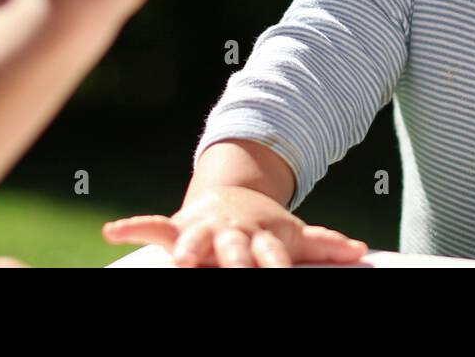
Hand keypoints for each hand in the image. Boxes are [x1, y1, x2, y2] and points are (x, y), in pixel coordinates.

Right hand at [102, 186, 368, 267]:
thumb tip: (361, 251)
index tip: (280, 278)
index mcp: (263, 238)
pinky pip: (153, 224)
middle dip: (233, 263)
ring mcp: (205, 228)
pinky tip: (113, 231)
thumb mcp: (296, 235)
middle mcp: (233, 233)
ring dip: (185, 247)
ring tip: (180, 262)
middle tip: (237, 274)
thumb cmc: (267, 229)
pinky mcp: (179, 226)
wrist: (234, 196)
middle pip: (233, 251)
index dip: (276, 268)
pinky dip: (133, 225)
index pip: (272, 257)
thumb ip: (325, 245)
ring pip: (192, 238)